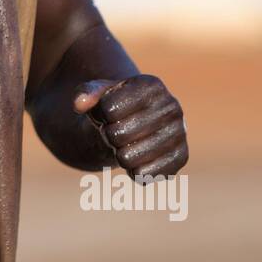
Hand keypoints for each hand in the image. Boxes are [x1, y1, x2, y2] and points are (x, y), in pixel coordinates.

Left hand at [73, 76, 187, 180]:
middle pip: (117, 134)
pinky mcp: (181, 158)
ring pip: (128, 158)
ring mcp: (180, 133)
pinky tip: (139, 159)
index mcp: (151, 85)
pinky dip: (133, 171)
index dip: (101, 114)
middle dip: (109, 135)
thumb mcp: (98, 95)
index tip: (111, 111)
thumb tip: (79, 103)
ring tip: (128, 143)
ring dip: (120, 154)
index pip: (108, 109)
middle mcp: (172, 106)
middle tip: (117, 131)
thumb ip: (85, 93)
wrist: (139, 125)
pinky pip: (144, 176)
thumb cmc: (116, 107)